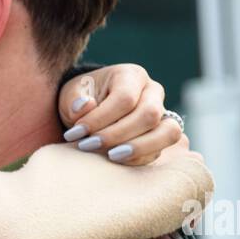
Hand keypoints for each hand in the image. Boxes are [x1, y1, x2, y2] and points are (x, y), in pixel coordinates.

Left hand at [58, 65, 183, 165]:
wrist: (91, 111)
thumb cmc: (81, 100)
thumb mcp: (70, 95)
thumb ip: (74, 100)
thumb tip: (85, 105)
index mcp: (131, 76)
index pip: (125, 98)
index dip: (100, 118)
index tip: (76, 133)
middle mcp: (153, 92)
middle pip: (149, 114)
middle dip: (117, 135)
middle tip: (88, 146)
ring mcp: (162, 114)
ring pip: (168, 132)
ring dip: (138, 148)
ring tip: (111, 157)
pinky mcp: (162, 136)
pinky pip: (160, 150)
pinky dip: (139, 159)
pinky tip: (116, 162)